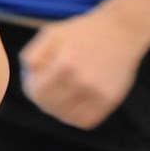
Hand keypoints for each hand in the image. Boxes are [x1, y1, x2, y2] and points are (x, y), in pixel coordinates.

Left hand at [19, 8, 149, 128]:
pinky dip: (76, 117)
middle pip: (50, 106)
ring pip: (67, 117)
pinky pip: (86, 121)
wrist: (122, 29)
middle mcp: (82, 81)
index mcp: (64, 64)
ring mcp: (98, 92)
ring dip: (58, 111)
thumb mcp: (51, 34)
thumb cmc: (83, 31)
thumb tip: (27, 77)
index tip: (34, 84)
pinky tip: (74, 104)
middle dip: (42, 101)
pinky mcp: (112, 99)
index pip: (37, 92)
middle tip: (46, 92)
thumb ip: (33, 55)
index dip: (30, 91)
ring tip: (60, 97)